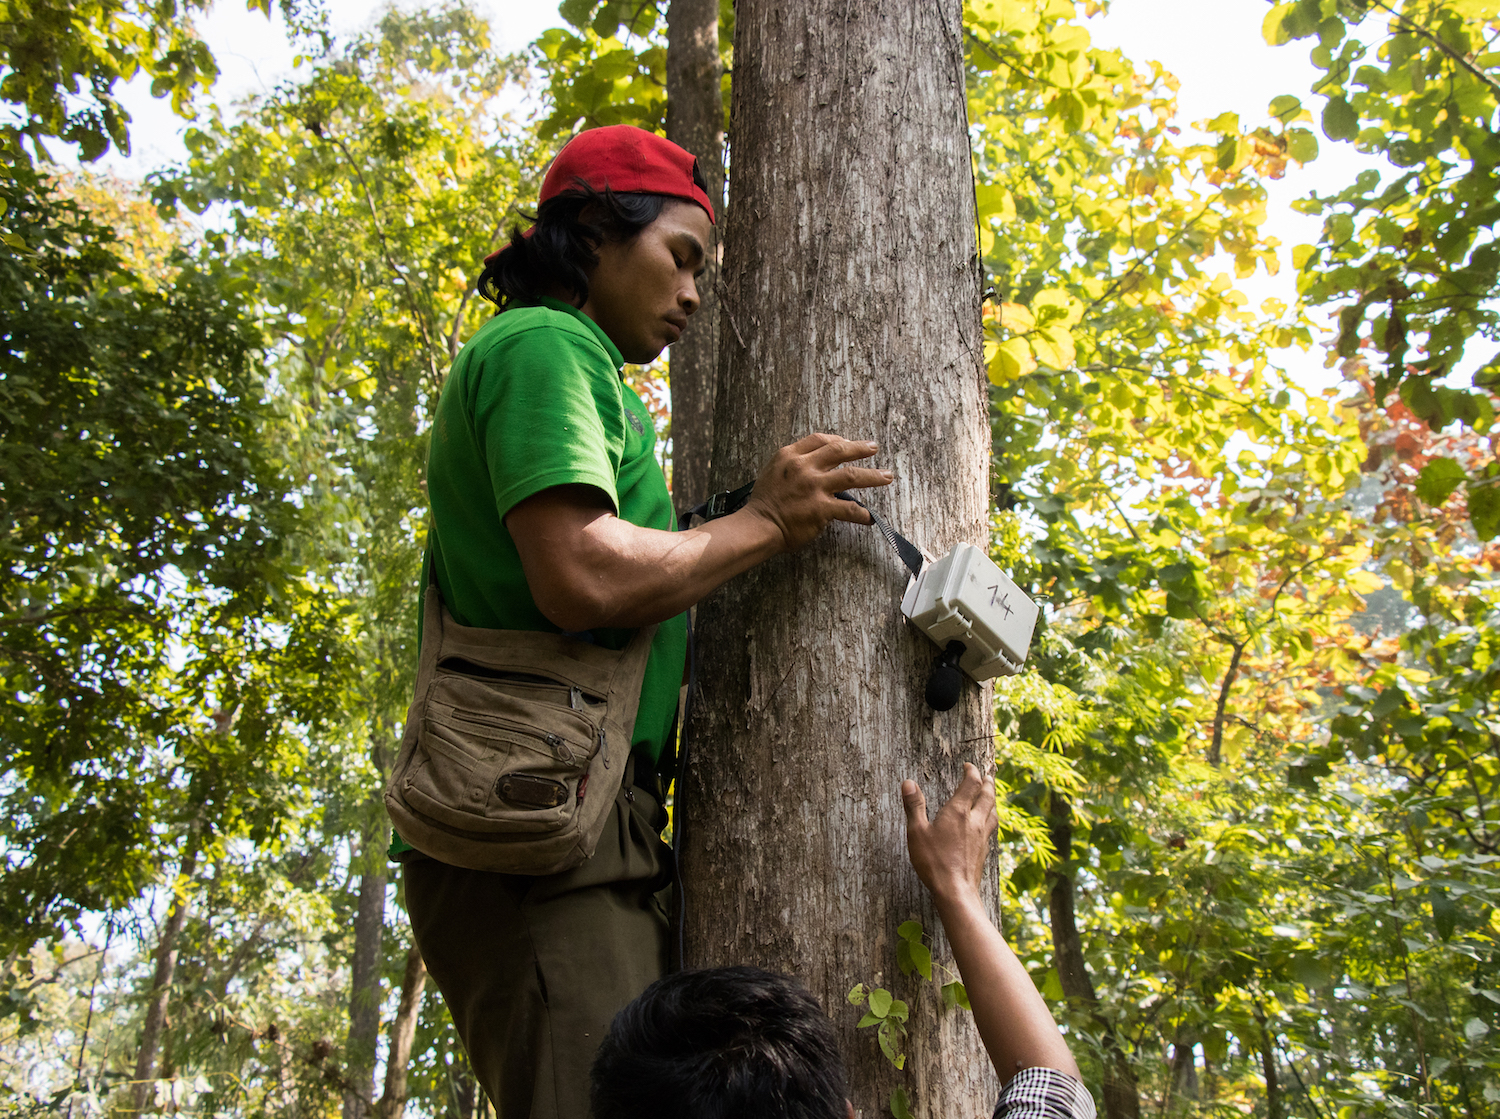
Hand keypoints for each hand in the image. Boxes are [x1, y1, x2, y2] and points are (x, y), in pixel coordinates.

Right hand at [742, 433, 893, 552]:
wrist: (758, 526)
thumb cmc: (764, 504)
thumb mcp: (773, 472)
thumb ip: (792, 465)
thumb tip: (814, 465)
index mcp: (790, 456)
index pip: (819, 440)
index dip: (837, 440)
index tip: (847, 443)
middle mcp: (804, 467)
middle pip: (839, 450)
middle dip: (860, 448)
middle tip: (874, 448)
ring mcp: (814, 487)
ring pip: (852, 475)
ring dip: (873, 476)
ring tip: (886, 476)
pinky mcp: (821, 509)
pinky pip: (849, 509)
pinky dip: (862, 514)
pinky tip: (870, 517)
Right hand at [901, 763, 998, 905]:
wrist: (955, 891)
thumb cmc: (934, 862)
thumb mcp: (917, 832)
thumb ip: (914, 806)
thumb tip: (908, 783)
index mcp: (958, 812)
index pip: (971, 784)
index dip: (972, 772)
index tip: (969, 766)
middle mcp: (974, 821)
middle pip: (988, 795)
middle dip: (988, 782)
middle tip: (987, 775)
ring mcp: (982, 836)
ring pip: (993, 811)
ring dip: (992, 799)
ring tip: (991, 795)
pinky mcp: (984, 850)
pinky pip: (992, 827)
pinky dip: (991, 817)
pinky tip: (986, 823)